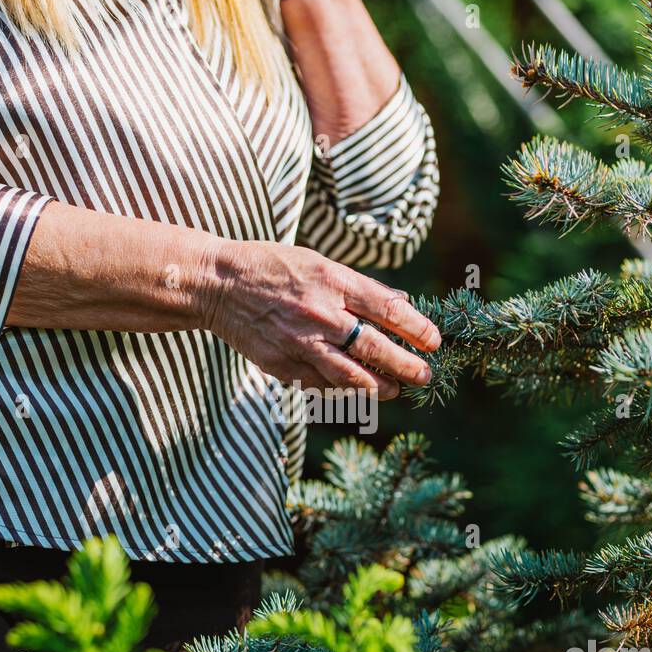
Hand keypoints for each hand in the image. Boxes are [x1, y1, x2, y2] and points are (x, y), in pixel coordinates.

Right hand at [201, 240, 440, 400]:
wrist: (219, 285)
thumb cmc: (274, 268)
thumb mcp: (319, 262)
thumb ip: (358, 287)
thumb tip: (398, 306)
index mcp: (333, 282)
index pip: (388, 310)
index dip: (416, 329)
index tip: (433, 341)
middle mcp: (320, 315)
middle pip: (375, 348)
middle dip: (407, 366)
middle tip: (425, 376)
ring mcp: (300, 344)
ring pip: (350, 377)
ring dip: (378, 386)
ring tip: (394, 389)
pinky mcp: (281, 365)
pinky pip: (320, 384)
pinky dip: (341, 389)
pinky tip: (354, 388)